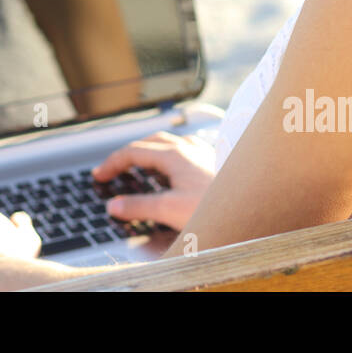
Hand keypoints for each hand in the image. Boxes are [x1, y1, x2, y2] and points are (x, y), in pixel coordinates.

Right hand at [92, 130, 216, 230]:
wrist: (253, 207)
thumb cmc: (216, 207)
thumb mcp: (170, 210)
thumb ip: (139, 206)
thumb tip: (114, 205)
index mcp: (174, 155)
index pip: (133, 151)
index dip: (112, 163)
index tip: (99, 176)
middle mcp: (188, 148)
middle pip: (149, 142)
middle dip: (128, 154)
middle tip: (114, 170)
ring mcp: (202, 153)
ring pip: (168, 144)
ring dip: (149, 153)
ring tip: (140, 168)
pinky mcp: (213, 162)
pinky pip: (184, 151)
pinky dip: (168, 158)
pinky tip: (174, 172)